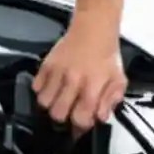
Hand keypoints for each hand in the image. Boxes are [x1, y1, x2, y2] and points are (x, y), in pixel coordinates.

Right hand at [32, 16, 126, 133]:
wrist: (94, 28)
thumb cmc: (105, 53)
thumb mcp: (118, 79)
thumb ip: (111, 101)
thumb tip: (100, 117)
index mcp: (92, 87)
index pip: (80, 118)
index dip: (81, 125)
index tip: (82, 122)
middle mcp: (73, 81)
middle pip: (57, 114)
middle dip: (64, 117)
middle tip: (69, 111)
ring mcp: (57, 72)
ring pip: (43, 102)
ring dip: (51, 104)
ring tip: (59, 99)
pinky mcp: (46, 63)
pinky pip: (35, 85)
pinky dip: (41, 90)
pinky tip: (52, 87)